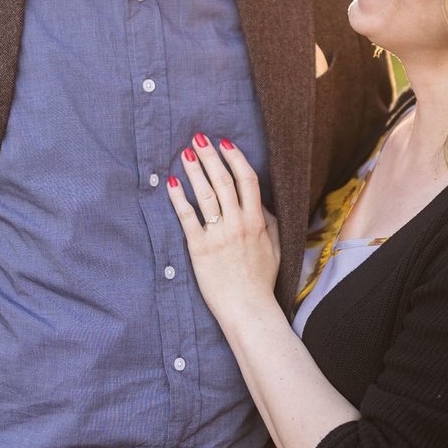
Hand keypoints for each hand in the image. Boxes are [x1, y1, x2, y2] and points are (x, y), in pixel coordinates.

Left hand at [166, 135, 280, 323]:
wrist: (248, 308)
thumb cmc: (262, 280)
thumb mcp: (276, 246)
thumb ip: (269, 221)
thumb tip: (259, 201)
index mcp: (257, 221)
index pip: (247, 180)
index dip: (235, 158)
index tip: (224, 143)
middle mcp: (238, 224)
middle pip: (224, 181)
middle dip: (211, 157)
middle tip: (198, 139)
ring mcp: (218, 236)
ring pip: (206, 195)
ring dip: (195, 171)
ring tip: (185, 154)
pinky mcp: (199, 249)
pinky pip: (187, 218)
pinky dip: (179, 198)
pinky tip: (171, 183)